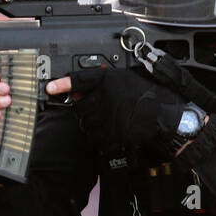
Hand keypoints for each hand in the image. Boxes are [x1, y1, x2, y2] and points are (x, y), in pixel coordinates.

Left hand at [65, 65, 188, 151]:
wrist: (165, 117)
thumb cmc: (152, 96)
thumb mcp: (129, 79)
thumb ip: (108, 81)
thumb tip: (90, 85)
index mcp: (107, 80)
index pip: (78, 80)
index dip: (62, 84)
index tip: (50, 87)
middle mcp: (102, 98)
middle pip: (78, 106)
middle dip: (84, 108)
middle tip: (96, 107)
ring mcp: (103, 118)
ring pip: (85, 123)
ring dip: (91, 122)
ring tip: (107, 119)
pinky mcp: (107, 135)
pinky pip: (94, 137)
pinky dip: (98, 136)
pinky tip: (111, 131)